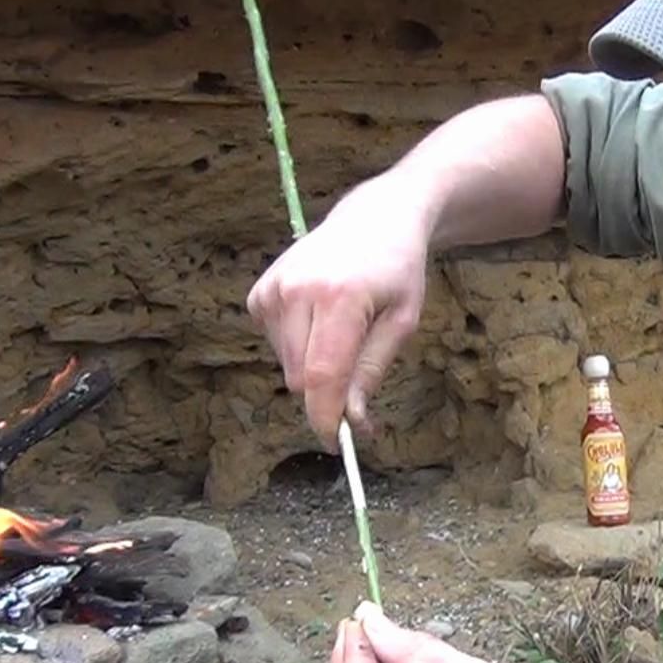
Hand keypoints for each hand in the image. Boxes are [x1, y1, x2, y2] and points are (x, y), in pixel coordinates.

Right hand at [245, 174, 432, 444]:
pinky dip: (299, 347)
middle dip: (327, 394)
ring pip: (287, 367)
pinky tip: (321, 319)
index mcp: (338, 297)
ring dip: (315, 368)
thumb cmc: (397, 271)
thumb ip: (371, 372)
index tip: (336, 443)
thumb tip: (352, 422)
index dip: (325, 417)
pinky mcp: (260, 293)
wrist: (374, 219)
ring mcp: (273, 289)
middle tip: (357, 386)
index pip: (321, 376)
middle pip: (301, 378)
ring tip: (344, 331)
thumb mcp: (402, 323)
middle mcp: (296, 291)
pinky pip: (276, 346)